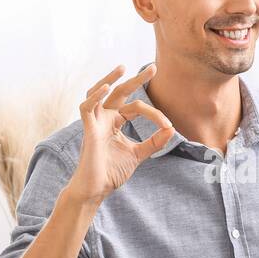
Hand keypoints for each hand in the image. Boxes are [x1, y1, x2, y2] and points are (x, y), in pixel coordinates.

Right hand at [68, 63, 174, 203]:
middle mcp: (104, 118)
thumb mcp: (138, 154)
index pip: (136, 107)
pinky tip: (106, 88)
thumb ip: (154, 142)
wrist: (97, 189)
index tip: (168, 126)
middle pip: (119, 92)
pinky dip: (94, 96)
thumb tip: (172, 129)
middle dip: (135, 80)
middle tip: (154, 69)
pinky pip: (86, 107)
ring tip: (122, 68)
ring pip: (97, 92)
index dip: (154, 114)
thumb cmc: (112, 172)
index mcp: (115, 122)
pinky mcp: (88, 130)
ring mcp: (95, 123)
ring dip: (109, 79)